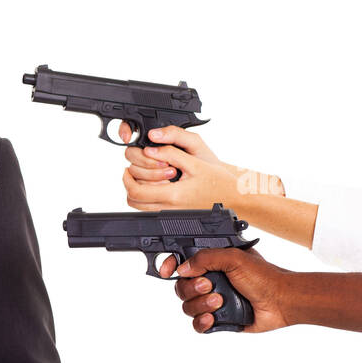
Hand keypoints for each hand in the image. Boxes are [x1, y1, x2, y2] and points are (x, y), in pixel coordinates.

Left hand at [120, 124, 278, 211]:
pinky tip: (158, 183)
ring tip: (146, 175)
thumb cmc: (218, 179)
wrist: (233, 195)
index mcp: (173, 195)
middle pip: (133, 201)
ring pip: (141, 206)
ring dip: (138, 190)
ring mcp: (170, 213)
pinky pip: (151, 208)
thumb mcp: (195, 160)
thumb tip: (150, 148)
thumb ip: (170, 152)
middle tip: (133, 170)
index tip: (127, 168)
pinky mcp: (173, 214)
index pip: (137, 192)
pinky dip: (148, 196)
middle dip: (130, 183)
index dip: (127, 180)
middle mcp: (169, 208)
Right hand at [157, 247, 292, 333]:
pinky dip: (202, 322)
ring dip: (201, 305)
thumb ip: (206, 258)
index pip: (181, 263)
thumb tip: (183, 269)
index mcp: (212, 263)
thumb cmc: (264, 277)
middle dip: (191, 288)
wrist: (282, 301)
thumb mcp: (234, 257)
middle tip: (210, 285)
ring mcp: (213, 301)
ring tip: (220, 302)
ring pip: (187, 307)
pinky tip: (213, 318)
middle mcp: (210, 281)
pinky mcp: (218, 319)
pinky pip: (197, 325)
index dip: (170, 266)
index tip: (166, 271)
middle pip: (180, 287)